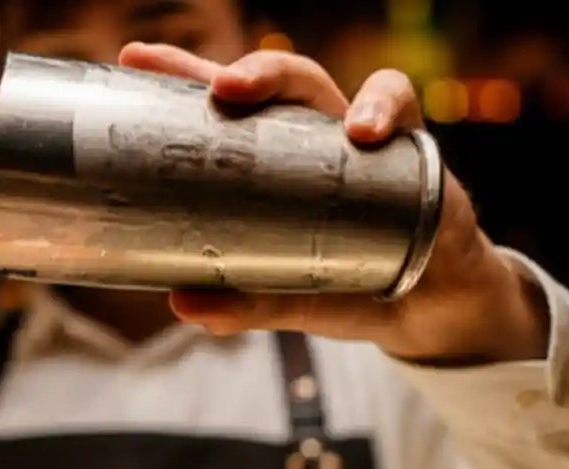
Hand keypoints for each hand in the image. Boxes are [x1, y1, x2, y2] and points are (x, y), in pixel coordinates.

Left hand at [117, 43, 549, 363]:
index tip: (135, 59)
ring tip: (253, 93)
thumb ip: (242, 303)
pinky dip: (382, 110)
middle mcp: (313, 137)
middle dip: (238, 72)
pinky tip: (363, 132)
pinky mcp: (411, 150)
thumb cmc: (351, 285)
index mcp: (275, 160)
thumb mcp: (291, 299)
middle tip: (213, 87)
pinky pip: (400, 108)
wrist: (433, 309)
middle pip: (271, 83)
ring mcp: (361, 138)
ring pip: (325, 82)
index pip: (227, 106)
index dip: (184, 75)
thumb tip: (181, 303)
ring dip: (288, 80)